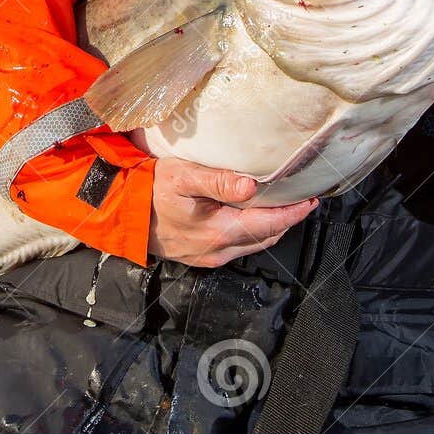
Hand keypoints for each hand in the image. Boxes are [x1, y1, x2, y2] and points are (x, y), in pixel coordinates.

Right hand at [146, 156, 317, 267]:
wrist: (121, 213)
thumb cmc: (150, 190)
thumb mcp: (182, 177)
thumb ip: (218, 181)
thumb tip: (251, 186)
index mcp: (218, 231)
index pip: (268, 224)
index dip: (293, 213)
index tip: (311, 200)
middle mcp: (217, 250)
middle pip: (265, 238)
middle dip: (286, 220)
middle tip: (301, 200)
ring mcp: (209, 257)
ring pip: (252, 244)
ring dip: (270, 227)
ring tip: (282, 206)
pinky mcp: (200, 257)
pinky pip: (236, 247)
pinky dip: (251, 233)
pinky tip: (252, 217)